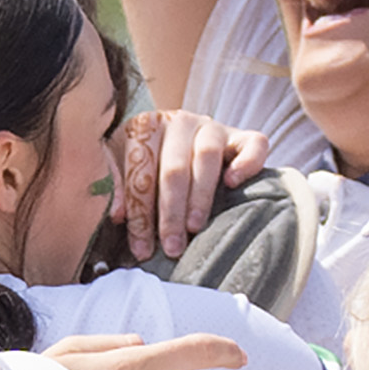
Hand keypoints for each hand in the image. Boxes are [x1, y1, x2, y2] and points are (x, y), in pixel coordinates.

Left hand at [117, 108, 269, 261]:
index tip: (141, 247)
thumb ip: (115, 187)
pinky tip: (234, 184)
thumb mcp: (123, 173)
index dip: (139, 211)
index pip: (139, 169)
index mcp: (144, 126)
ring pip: (207, 155)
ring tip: (195, 227)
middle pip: (173, 166)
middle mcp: (178, 122)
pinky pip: (253, 144)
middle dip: (170, 212)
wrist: (182, 152)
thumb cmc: (149, 171)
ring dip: (200, 195)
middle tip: (171, 247)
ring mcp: (212, 127)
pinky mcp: (241, 136)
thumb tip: (115, 213)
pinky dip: (246, 163)